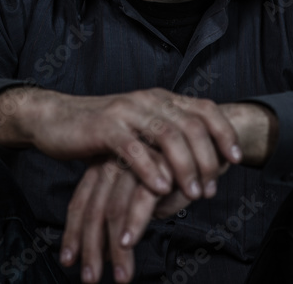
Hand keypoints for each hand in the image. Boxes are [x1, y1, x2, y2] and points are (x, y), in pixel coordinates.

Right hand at [0, 87, 242, 198]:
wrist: (55, 119)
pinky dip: (150, 169)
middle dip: (207, 160)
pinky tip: (160, 189)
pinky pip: (133, 148)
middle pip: (191, 125)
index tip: (237, 159)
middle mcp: (148, 100)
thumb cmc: (100, 131)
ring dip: (185, 168)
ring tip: (191, 194)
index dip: (224, 132)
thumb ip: (166, 140)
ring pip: (167, 136)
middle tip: (210, 189)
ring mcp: (127, 111)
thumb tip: (203, 163)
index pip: (204, 109)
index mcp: (161, 99)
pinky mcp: (105, 127)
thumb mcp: (140, 130)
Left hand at [60, 155, 223, 282]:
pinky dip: (134, 222)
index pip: (82, 202)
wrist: (212, 127)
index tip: (68, 262)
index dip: (73, 233)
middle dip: (90, 248)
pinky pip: (141, 196)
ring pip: (114, 209)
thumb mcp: (151, 183)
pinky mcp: (158, 162)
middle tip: (90, 279)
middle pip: (92, 210)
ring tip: (119, 276)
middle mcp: (116, 162)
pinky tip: (129, 241)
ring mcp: (135, 162)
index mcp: (107, 165)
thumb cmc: (180, 158)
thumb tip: (130, 232)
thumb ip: (138, 201)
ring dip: (114, 247)